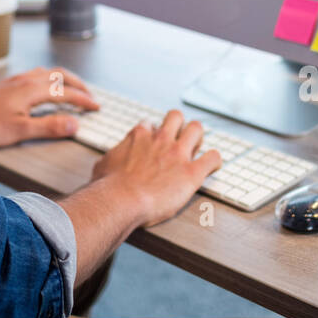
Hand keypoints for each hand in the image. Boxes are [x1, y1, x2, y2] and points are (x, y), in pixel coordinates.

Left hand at [0, 66, 99, 147]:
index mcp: (32, 89)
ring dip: (64, 80)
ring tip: (72, 90)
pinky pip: (36, 75)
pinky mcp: (7, 85)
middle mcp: (25, 80)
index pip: (66, 92)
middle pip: (60, 76)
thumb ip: (49, 127)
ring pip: (47, 73)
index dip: (84, 100)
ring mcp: (15, 80)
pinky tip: (45, 89)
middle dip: (78, 85)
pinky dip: (50, 79)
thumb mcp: (21, 131)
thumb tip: (74, 124)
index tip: (96, 107)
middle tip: (90, 96)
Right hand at [90, 110, 221, 227]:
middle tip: (177, 142)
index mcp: (139, 136)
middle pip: (176, 117)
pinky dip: (214, 161)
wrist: (121, 200)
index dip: (152, 134)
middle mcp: (160, 139)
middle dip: (179, 126)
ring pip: (197, 128)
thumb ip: (112, 157)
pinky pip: (213, 158)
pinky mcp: (192, 172)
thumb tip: (109, 161)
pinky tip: (212, 166)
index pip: (150, 125)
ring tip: (197, 149)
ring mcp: (178, 154)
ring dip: (198, 137)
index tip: (153, 145)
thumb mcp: (103, 165)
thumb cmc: (108, 187)